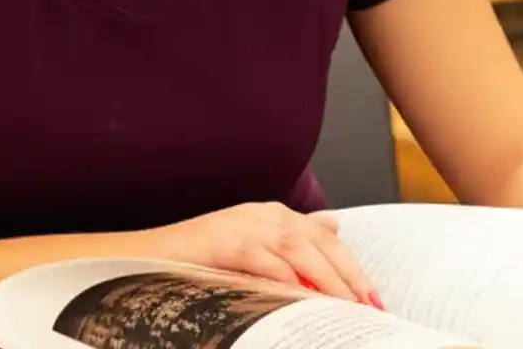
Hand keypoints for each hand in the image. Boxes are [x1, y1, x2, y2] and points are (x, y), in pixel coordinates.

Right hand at [146, 201, 382, 308]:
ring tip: (346, 306)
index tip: (374, 300)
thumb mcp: (254, 245)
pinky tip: (301, 296)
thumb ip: (292, 238)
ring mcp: (243, 224)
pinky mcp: (224, 240)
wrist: (149, 259)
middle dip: (349, 275)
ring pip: (298, 248)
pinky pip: (263, 258)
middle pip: (319, 241)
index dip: (352, 268)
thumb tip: (333, 226)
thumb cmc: (203, 260)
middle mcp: (263, 214)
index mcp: (273, 215)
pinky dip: (285, 276)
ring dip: (326, 277)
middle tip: (369, 307)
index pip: (325, 239)